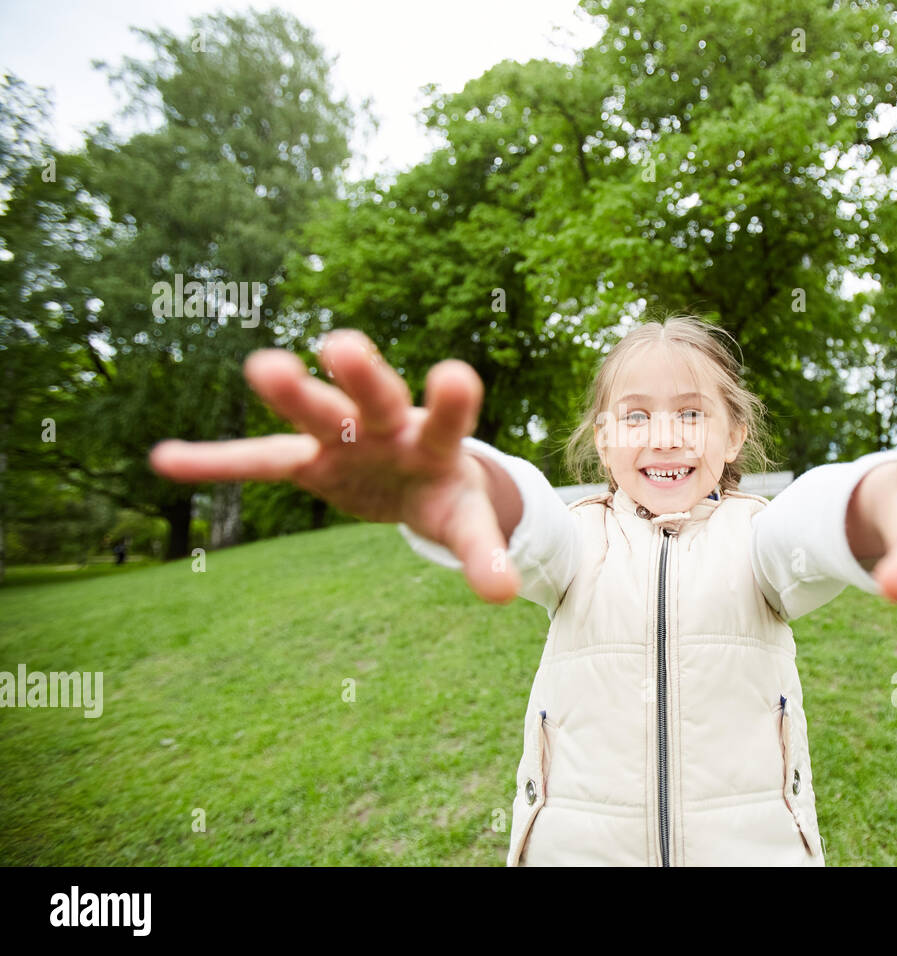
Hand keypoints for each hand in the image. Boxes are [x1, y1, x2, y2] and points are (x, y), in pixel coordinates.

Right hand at [148, 330, 520, 602]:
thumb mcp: (468, 523)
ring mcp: (344, 438)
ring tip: (263, 366)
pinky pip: (257, 462)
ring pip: (315, 412)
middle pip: (376, 398)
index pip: (450, 419)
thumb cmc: (445, 493)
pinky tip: (166, 460)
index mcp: (437, 440)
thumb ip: (485, 552)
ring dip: (290, 392)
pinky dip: (216, 462)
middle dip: (361, 375)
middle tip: (343, 345)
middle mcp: (389, 426)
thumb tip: (506, 597)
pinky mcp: (307, 460)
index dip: (452, 402)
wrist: (417, 479)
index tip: (455, 375)